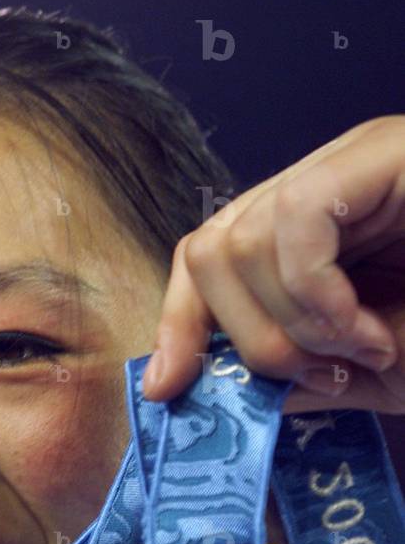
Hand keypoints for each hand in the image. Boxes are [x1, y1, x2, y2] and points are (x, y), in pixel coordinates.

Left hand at [142, 115, 404, 414]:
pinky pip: (297, 226)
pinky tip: (367, 329)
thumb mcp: (366, 369)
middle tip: (322, 370)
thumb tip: (217, 390)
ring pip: (240, 241)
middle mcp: (310, 191)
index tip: (166, 389)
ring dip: (295, 325)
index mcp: (300, 236)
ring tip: (362, 347)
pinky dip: (318, 298)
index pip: (204, 259)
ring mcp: (343, 164)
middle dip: (249, 338)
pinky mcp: (377, 153)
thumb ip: (294, 374)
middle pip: (209, 249)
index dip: (178, 324)